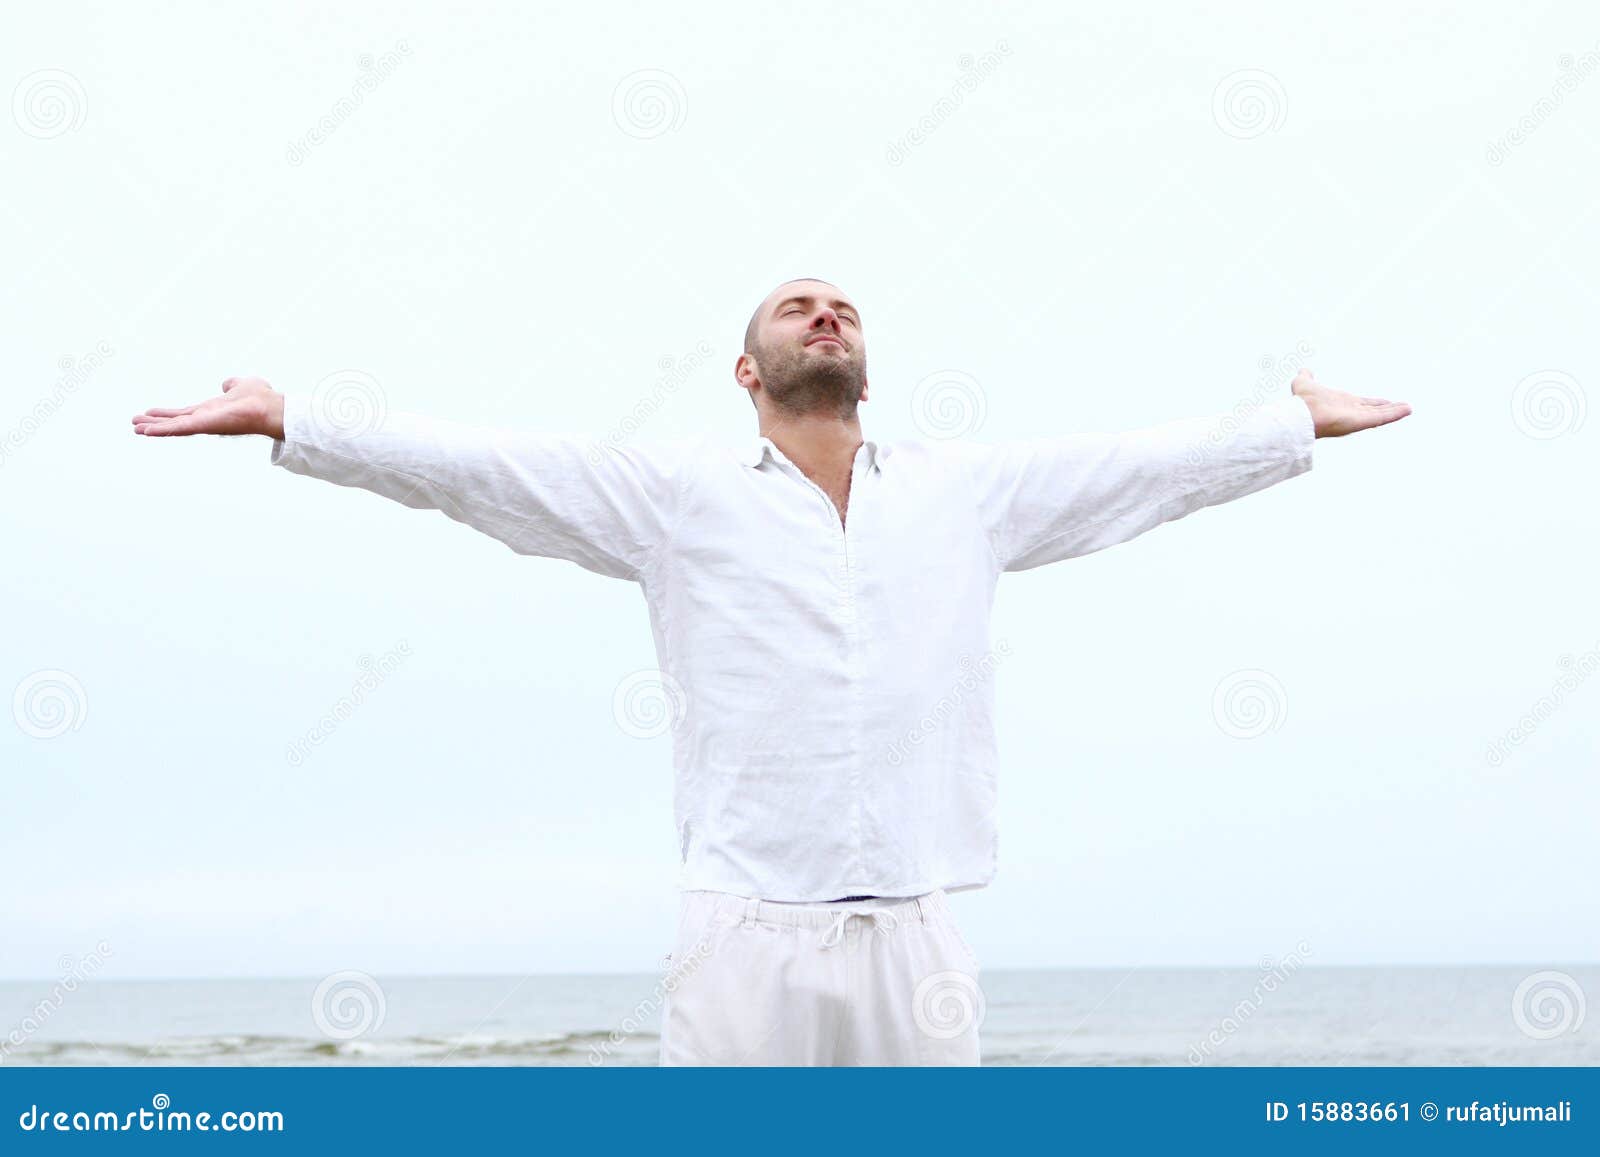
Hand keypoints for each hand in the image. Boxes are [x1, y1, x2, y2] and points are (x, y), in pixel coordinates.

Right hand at [132, 376, 284, 439]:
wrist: (270, 407)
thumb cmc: (261, 398)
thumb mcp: (241, 384)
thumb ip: (231, 384)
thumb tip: (227, 384)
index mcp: (211, 410)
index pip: (184, 413)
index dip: (167, 414)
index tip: (150, 413)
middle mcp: (205, 418)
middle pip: (175, 422)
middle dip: (155, 424)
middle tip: (135, 425)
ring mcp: (204, 423)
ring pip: (174, 427)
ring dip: (154, 429)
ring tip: (135, 429)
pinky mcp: (204, 425)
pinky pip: (180, 429)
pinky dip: (163, 431)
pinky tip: (147, 432)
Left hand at [1290, 368, 1411, 437]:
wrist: (1302, 413)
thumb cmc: (1302, 401)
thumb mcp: (1304, 383)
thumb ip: (1306, 377)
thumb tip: (1304, 370)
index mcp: (1342, 403)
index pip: (1362, 404)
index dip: (1374, 403)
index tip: (1385, 402)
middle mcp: (1351, 411)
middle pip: (1374, 410)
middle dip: (1388, 409)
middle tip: (1403, 407)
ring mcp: (1358, 417)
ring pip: (1381, 414)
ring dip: (1395, 411)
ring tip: (1409, 408)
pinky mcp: (1362, 422)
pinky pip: (1382, 418)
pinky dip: (1395, 414)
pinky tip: (1407, 410)